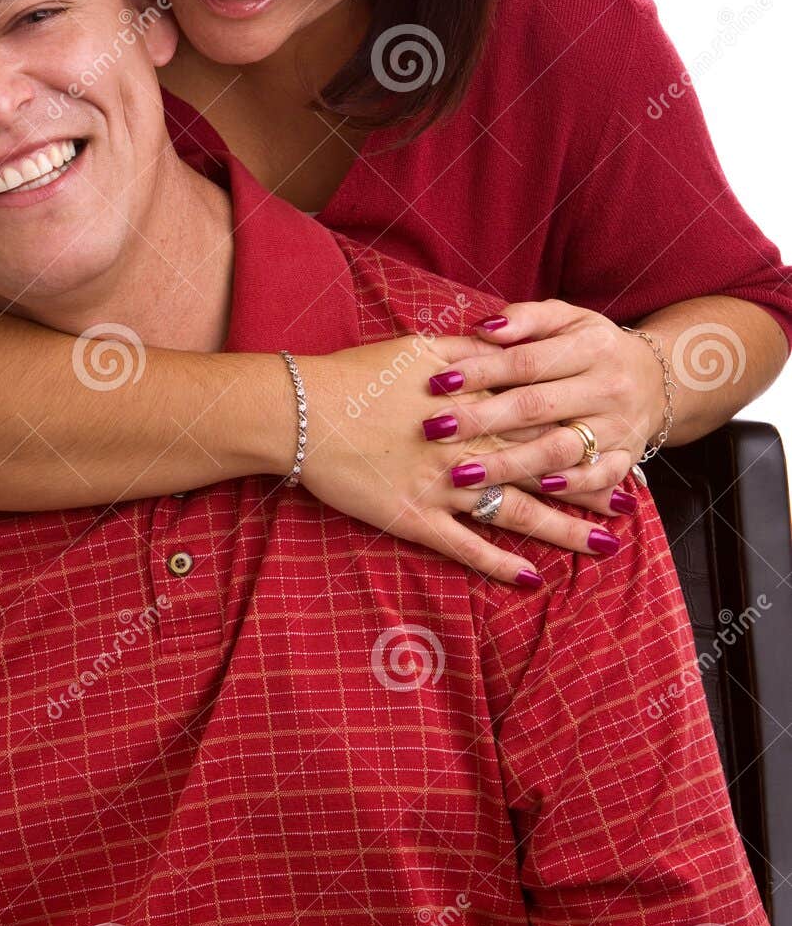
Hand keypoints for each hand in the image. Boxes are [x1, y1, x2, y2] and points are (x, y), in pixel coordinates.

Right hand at [294, 334, 639, 588]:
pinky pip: (465, 546)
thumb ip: (471, 353)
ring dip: (561, 529)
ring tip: (601, 544)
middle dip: (587, 486)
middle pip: (542, 468)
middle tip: (627, 503)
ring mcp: (443, 485)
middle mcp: (468, 445)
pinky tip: (529, 579)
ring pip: (516, 511)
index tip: (615, 445)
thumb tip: (510, 346)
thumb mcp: (417, 348)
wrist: (300, 411)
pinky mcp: (415, 517)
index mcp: (472, 401)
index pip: (541, 419)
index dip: (581, 433)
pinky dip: (498, 564)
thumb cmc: (354, 376)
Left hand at [423, 298, 666, 504]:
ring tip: (463, 473)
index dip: (480, 371)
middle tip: (434, 430)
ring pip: (560, 448)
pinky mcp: (627, 455)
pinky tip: (534, 488)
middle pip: (536, 407)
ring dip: (510, 464)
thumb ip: (526, 318)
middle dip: (481, 420)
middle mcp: (607, 387)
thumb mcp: (568, 318)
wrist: (660, 378)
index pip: (526, 361)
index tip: (438, 382)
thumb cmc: (593, 346)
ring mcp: (618, 425)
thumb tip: (484, 329)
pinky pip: (599, 476)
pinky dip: (570, 485)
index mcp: (590, 347)